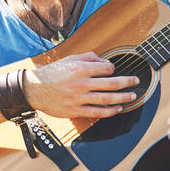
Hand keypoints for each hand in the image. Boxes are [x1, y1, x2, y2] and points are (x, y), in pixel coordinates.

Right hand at [23, 52, 139, 118]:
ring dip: (123, 98)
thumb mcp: (68, 59)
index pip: (106, 68)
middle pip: (111, 84)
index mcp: (79, 69)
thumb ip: (88, 58)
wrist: (33, 90)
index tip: (114, 70)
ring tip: (132, 96)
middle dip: (127, 82)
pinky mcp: (75, 110)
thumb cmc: (51, 74)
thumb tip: (105, 62)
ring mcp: (78, 98)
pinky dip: (109, 111)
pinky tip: (117, 109)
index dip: (113, 68)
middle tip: (136, 81)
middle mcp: (80, 83)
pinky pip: (97, 112)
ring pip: (107, 99)